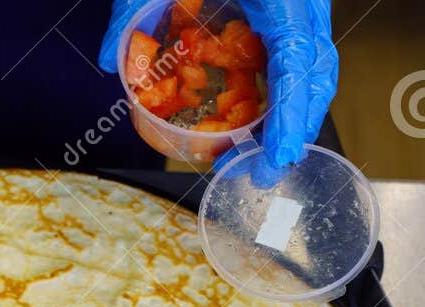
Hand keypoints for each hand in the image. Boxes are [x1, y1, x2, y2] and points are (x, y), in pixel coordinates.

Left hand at [98, 0, 336, 169]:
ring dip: (296, 112)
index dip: (290, 115)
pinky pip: (305, 48)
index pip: (297, 60)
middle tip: (263, 171)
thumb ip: (128, 10)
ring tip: (263, 152)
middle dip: (297, 127)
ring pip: (319, 62)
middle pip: (319, 70)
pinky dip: (291, 85)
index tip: (273, 157)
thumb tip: (104, 61)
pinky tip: (265, 113)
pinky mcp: (297, 2)